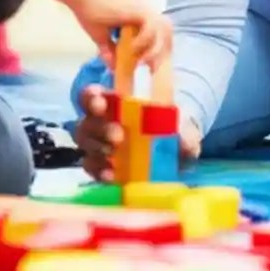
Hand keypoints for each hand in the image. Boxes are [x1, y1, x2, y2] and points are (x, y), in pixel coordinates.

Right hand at [68, 0, 171, 70]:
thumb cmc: (90, 11)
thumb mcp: (101, 36)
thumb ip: (109, 50)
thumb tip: (112, 66)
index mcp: (141, 15)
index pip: (160, 33)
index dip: (159, 49)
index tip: (152, 66)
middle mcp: (147, 10)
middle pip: (167, 33)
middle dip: (161, 52)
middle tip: (151, 68)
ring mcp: (145, 8)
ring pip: (162, 32)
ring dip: (154, 49)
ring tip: (141, 61)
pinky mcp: (140, 9)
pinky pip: (151, 29)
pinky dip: (144, 41)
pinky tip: (132, 48)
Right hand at [74, 85, 200, 181]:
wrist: (174, 151)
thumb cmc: (172, 128)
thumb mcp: (182, 126)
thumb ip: (184, 131)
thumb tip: (183, 140)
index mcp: (116, 103)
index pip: (92, 95)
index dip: (91, 97)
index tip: (100, 102)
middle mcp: (101, 122)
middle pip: (86, 122)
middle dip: (100, 127)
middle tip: (118, 136)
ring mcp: (98, 145)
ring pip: (85, 144)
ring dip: (98, 149)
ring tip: (114, 157)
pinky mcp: (100, 166)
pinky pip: (91, 167)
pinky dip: (98, 171)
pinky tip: (110, 175)